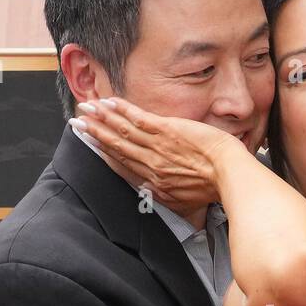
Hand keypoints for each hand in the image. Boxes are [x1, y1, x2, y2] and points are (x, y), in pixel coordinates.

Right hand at [70, 97, 244, 211]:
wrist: (228, 175)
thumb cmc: (215, 188)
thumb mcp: (186, 202)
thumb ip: (168, 196)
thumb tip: (156, 195)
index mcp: (155, 184)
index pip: (124, 166)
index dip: (105, 154)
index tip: (91, 144)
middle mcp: (150, 166)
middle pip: (117, 148)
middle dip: (95, 134)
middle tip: (77, 123)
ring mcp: (157, 147)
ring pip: (123, 131)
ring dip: (102, 119)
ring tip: (86, 108)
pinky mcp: (166, 131)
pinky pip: (137, 119)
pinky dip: (121, 110)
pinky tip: (108, 103)